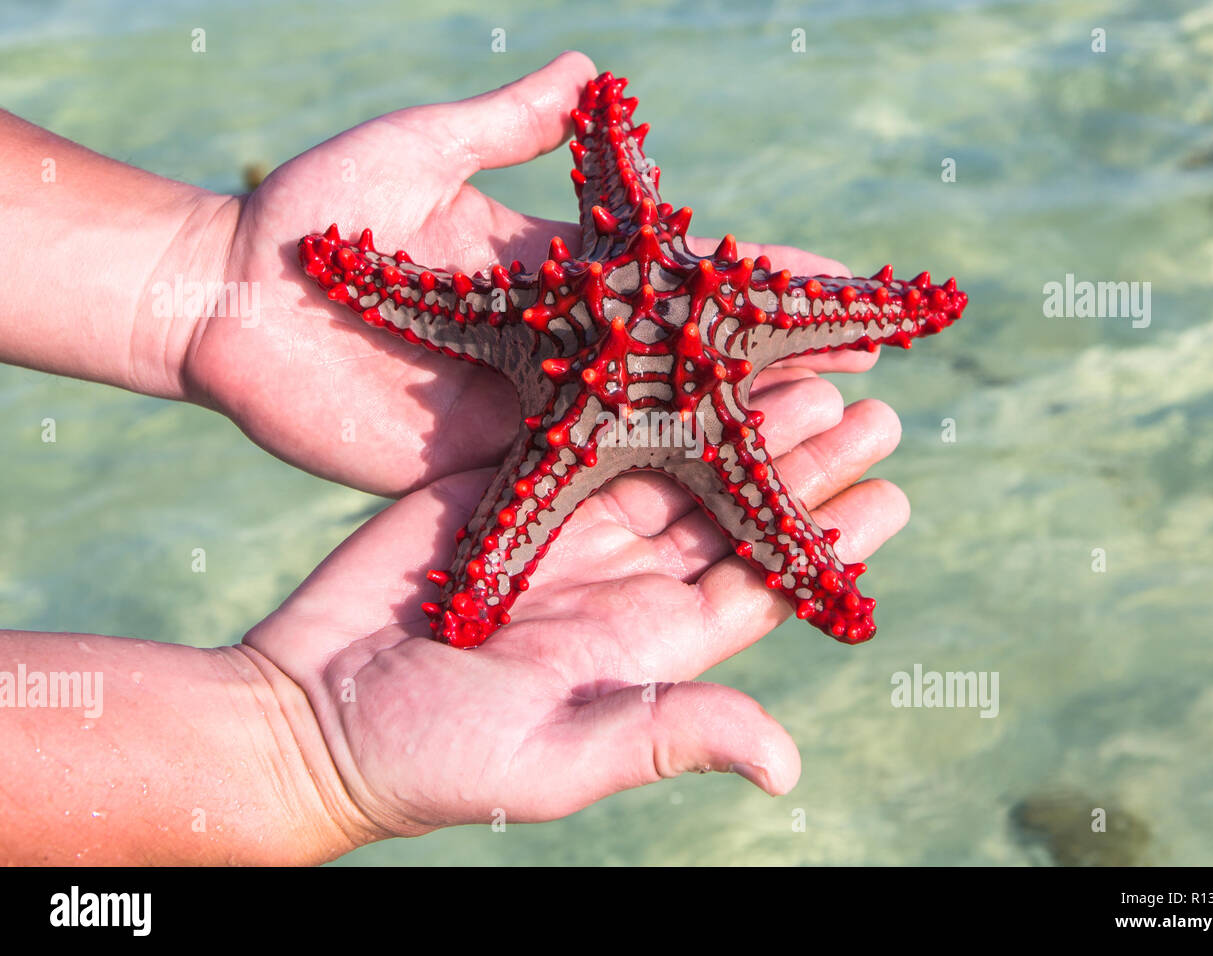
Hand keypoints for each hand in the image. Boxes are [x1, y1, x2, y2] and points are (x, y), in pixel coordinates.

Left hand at [187, 51, 877, 496]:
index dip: (758, 277)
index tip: (839, 278)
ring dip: (737, 429)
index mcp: (555, 270)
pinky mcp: (488, 461)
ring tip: (827, 431)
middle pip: (686, 354)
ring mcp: (530, 404)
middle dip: (775, 357)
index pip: (680, 273)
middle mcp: (561, 342)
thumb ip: (503, 124)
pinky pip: (582, 480)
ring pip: (652, 423)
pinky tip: (721, 502)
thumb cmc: (312, 214)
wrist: (227, 300)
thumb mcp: (417, 149)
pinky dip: (652, 488)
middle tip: (866, 360)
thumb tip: (593, 74)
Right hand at [243, 370, 907, 835]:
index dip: (827, 539)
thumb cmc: (431, 756)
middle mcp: (622, 580)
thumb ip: (668, 733)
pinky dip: (640, 387)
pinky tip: (686, 349)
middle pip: (733, 504)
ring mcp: (567, 524)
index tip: (893, 495)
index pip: (761, 580)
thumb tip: (787, 765)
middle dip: (803, 458)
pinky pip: (590, 425)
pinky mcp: (509, 480)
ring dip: (738, 411)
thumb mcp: (557, 757)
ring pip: (674, 454)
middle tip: (875, 408)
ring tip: (809, 367)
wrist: (311, 712)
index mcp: (649, 644)